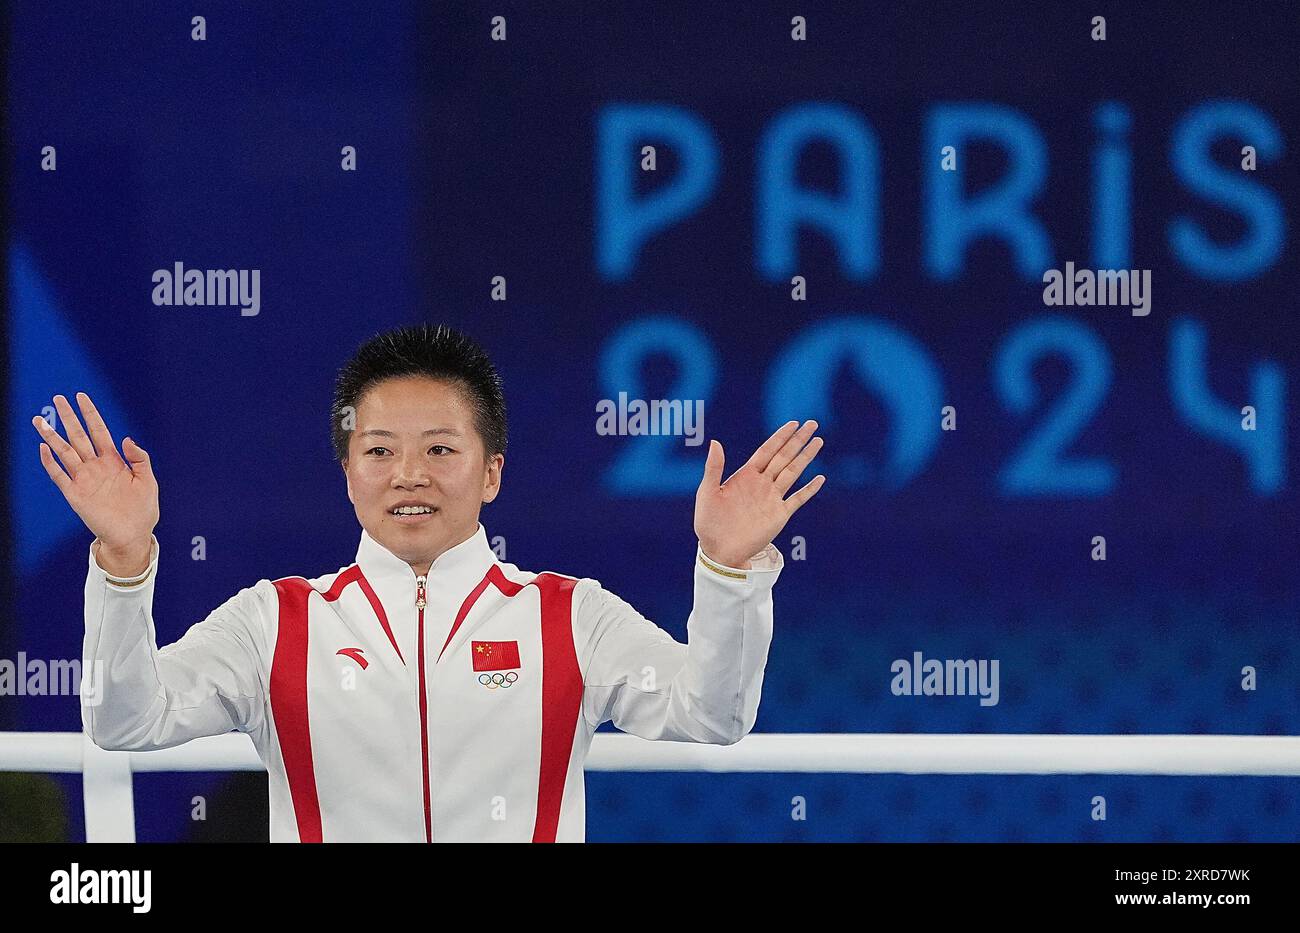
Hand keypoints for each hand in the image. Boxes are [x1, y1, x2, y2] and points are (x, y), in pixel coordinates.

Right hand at [32, 393, 158, 569]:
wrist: (133, 535)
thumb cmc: (143, 509)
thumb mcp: (148, 480)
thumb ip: (140, 458)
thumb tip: (127, 438)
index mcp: (114, 461)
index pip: (98, 431)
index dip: (90, 414)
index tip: (81, 396)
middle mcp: (96, 467)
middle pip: (78, 436)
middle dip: (68, 417)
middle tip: (57, 398)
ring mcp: (84, 479)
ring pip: (65, 452)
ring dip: (52, 436)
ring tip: (40, 420)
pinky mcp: (75, 495)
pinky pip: (59, 476)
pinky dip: (50, 463)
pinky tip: (43, 448)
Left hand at [694, 420, 824, 568]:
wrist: (719, 551)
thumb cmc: (709, 523)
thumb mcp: (707, 493)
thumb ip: (713, 468)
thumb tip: (715, 442)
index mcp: (746, 475)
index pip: (767, 450)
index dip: (780, 436)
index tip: (793, 423)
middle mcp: (762, 483)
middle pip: (784, 457)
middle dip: (798, 440)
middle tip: (812, 424)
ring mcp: (772, 498)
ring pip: (793, 473)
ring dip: (806, 457)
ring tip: (818, 441)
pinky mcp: (779, 515)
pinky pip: (797, 499)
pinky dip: (809, 489)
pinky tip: (820, 479)